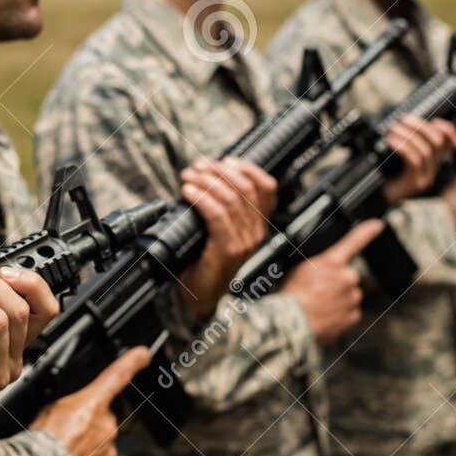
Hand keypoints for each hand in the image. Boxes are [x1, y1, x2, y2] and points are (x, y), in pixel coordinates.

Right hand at [31, 346, 150, 455]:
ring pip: (99, 447)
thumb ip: (69, 407)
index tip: (144, 355)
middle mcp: (107, 427)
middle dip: (87, 428)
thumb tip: (70, 414)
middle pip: (102, 422)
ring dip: (84, 450)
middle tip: (65, 435)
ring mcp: (108, 454)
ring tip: (62, 455)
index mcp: (94, 403)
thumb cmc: (40, 441)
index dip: (132, 362)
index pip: (117, 376)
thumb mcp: (48, 408)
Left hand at [177, 157, 276, 318]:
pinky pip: (217, 215)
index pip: (267, 188)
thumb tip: (204, 175)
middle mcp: (255, 232)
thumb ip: (219, 207)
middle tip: (198, 166)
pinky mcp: (228, 249)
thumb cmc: (202, 262)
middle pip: (246, 188)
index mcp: (256, 225)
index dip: (248, 168)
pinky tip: (188, 192)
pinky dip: (201, 199)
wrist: (198, 296)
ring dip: (206, 182)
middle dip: (219, 171)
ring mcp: (244, 241)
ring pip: (231, 199)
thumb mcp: (216, 229)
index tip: (226, 160)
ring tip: (188, 177)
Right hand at [281, 219, 383, 345]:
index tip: (377, 225)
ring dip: (338, 300)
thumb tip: (321, 272)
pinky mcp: (353, 316)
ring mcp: (351, 297)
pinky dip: (340, 316)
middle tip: (318, 293)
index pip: (353, 241)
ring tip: (318, 307)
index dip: (367, 232)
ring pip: (348, 296)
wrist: (292, 324)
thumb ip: (318, 267)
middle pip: (347, 278)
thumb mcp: (298, 270)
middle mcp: (346, 277)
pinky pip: (349, 313)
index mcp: (331, 262)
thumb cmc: (290, 297)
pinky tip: (325, 317)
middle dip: (336, 284)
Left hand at [381, 116, 455, 203]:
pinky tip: (391, 141)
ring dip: (408, 134)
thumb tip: (406, 123)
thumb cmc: (387, 176)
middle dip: (421, 126)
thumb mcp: (399, 156)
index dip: (448, 130)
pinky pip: (414, 160)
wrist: (379, 200)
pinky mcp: (415, 183)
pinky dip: (402, 146)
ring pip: (426, 150)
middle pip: (438, 142)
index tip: (435, 120)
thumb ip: (408, 142)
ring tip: (393, 128)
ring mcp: (425, 177)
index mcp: (432, 162)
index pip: (450, 144)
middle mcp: (433, 169)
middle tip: (404, 119)